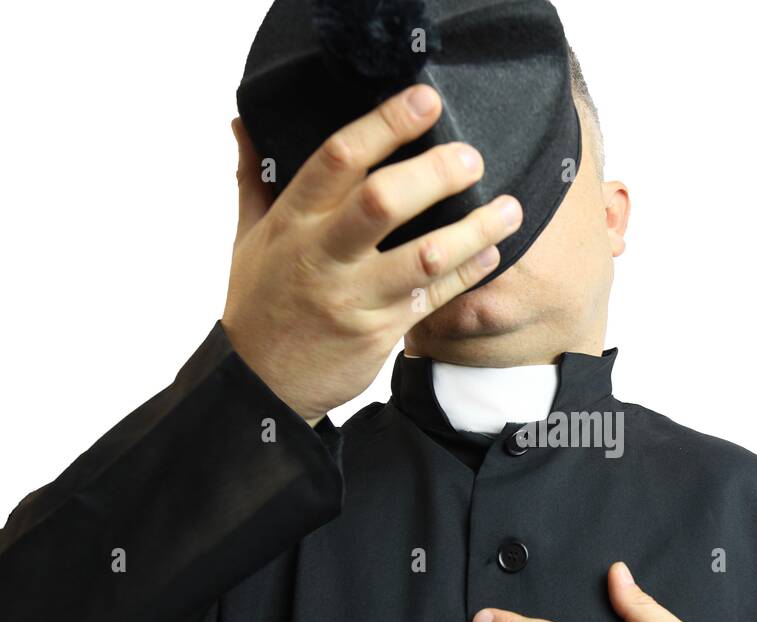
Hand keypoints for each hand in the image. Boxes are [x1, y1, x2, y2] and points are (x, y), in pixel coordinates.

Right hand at [221, 84, 523, 423]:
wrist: (262, 385)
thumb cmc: (259, 304)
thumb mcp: (247, 239)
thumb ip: (255, 179)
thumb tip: (247, 122)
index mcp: (292, 221)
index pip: (338, 159)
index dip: (385, 125)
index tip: (425, 100)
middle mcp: (322, 255)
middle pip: (382, 202)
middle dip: (435, 173)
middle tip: (473, 157)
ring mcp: (354, 296)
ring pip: (423, 255)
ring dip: (473, 229)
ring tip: (509, 207)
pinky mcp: (380, 332)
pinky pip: (435, 297)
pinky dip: (469, 273)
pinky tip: (493, 253)